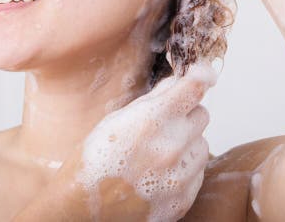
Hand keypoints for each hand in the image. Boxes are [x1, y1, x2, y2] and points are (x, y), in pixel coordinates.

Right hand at [58, 61, 216, 220]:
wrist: (81, 208)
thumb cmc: (93, 160)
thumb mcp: (116, 119)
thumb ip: (153, 100)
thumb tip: (178, 83)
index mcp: (153, 119)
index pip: (195, 87)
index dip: (198, 78)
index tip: (199, 76)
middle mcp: (171, 146)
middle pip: (202, 115)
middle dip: (185, 116)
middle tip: (163, 125)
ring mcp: (180, 176)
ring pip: (202, 145)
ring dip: (187, 145)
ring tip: (157, 154)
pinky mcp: (183, 199)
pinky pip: (197, 173)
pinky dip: (184, 170)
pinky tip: (158, 174)